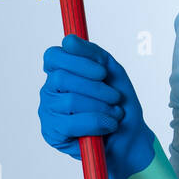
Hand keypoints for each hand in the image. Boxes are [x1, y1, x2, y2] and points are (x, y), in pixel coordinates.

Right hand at [38, 34, 155, 178]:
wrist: (130, 138)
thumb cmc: (119, 104)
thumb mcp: (113, 74)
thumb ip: (93, 54)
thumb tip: (68, 40)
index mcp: (61, 72)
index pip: (54, 56)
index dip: (78, 61)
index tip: (102, 72)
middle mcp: (50, 90)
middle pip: (62, 78)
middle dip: (96, 88)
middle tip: (115, 98)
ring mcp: (48, 112)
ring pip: (69, 101)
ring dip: (101, 108)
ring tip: (115, 114)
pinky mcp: (51, 133)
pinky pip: (71, 124)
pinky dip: (97, 123)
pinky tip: (108, 126)